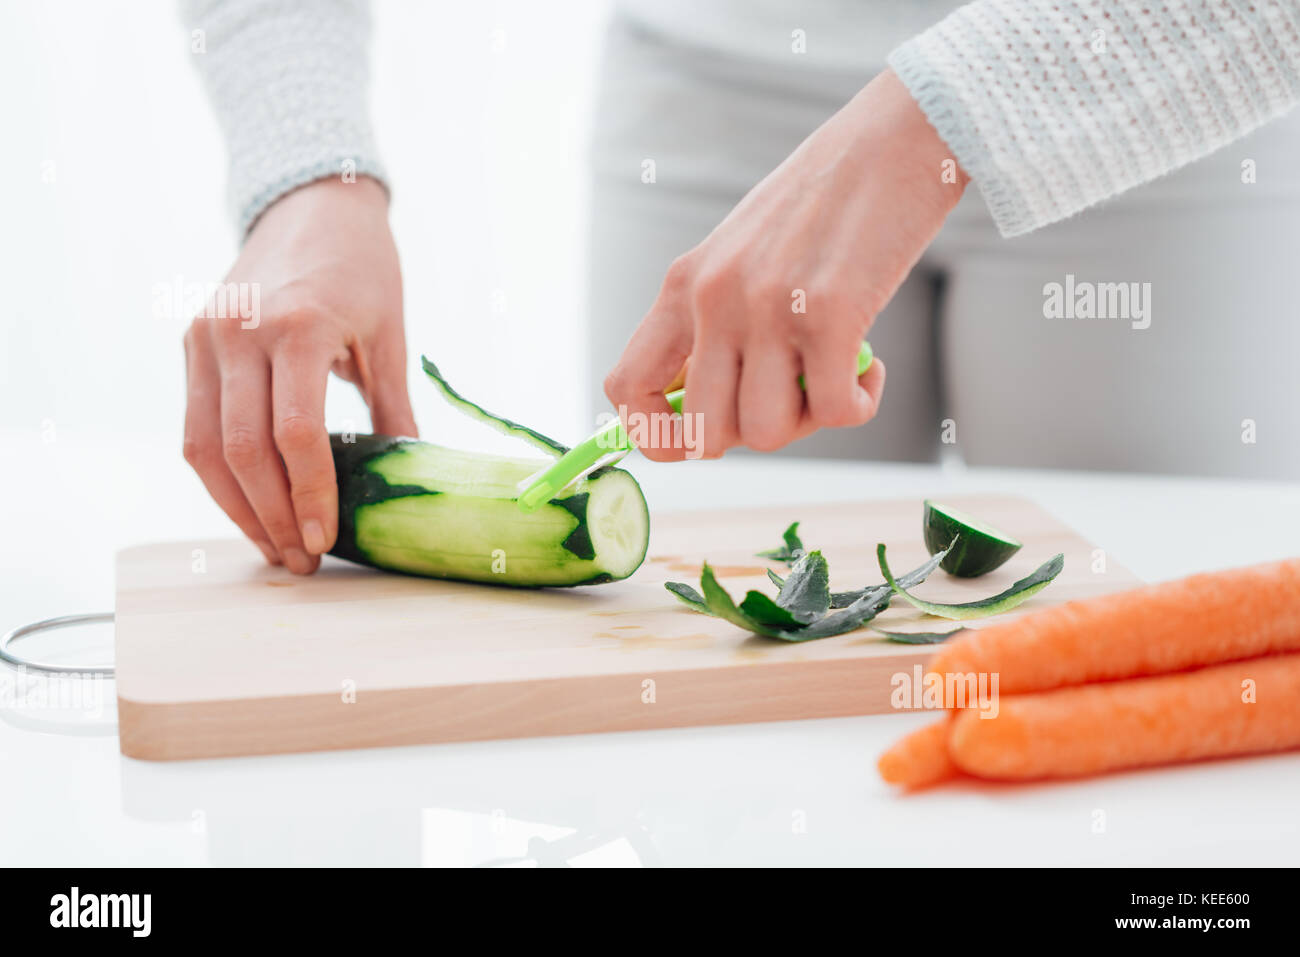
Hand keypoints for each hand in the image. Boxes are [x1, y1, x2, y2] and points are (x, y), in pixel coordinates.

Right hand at [183, 177, 415, 573]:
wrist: (312, 205)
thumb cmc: (364, 270)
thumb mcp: (391, 338)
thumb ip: (394, 412)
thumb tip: (408, 481)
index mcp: (299, 327)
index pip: (296, 435)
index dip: (311, 497)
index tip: (327, 540)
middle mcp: (242, 332)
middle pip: (244, 451)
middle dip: (274, 517)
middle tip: (303, 561)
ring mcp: (207, 336)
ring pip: (206, 447)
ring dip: (239, 508)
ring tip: (275, 547)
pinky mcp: (191, 342)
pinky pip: (194, 425)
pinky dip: (219, 474)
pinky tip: (250, 506)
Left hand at [604, 68, 967, 460]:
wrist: (893, 136)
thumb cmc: (823, 201)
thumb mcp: (739, 253)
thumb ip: (714, 319)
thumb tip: (707, 406)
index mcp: (683, 284)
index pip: (626, 389)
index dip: (657, 436)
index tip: (702, 435)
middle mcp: (714, 298)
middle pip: (704, 433)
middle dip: (750, 434)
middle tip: (789, 397)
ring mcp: (768, 307)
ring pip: (767, 433)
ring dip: (807, 422)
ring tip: (833, 376)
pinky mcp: (831, 313)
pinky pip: (836, 413)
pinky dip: (859, 406)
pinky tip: (870, 369)